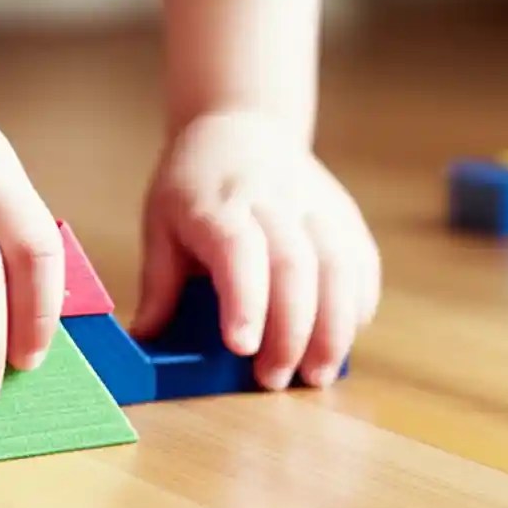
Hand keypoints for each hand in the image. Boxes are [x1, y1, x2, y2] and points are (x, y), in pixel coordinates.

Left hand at [130, 111, 380, 389]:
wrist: (243, 127)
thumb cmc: (194, 186)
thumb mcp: (162, 224)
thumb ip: (160, 284)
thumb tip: (146, 340)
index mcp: (217, 203)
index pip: (238, 249)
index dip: (244, 298)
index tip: (241, 347)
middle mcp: (272, 199)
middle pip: (294, 265)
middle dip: (290, 330)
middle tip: (274, 380)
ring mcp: (315, 204)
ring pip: (338, 264)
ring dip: (334, 326)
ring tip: (318, 374)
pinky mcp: (344, 215)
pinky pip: (361, 262)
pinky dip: (358, 304)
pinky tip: (344, 337)